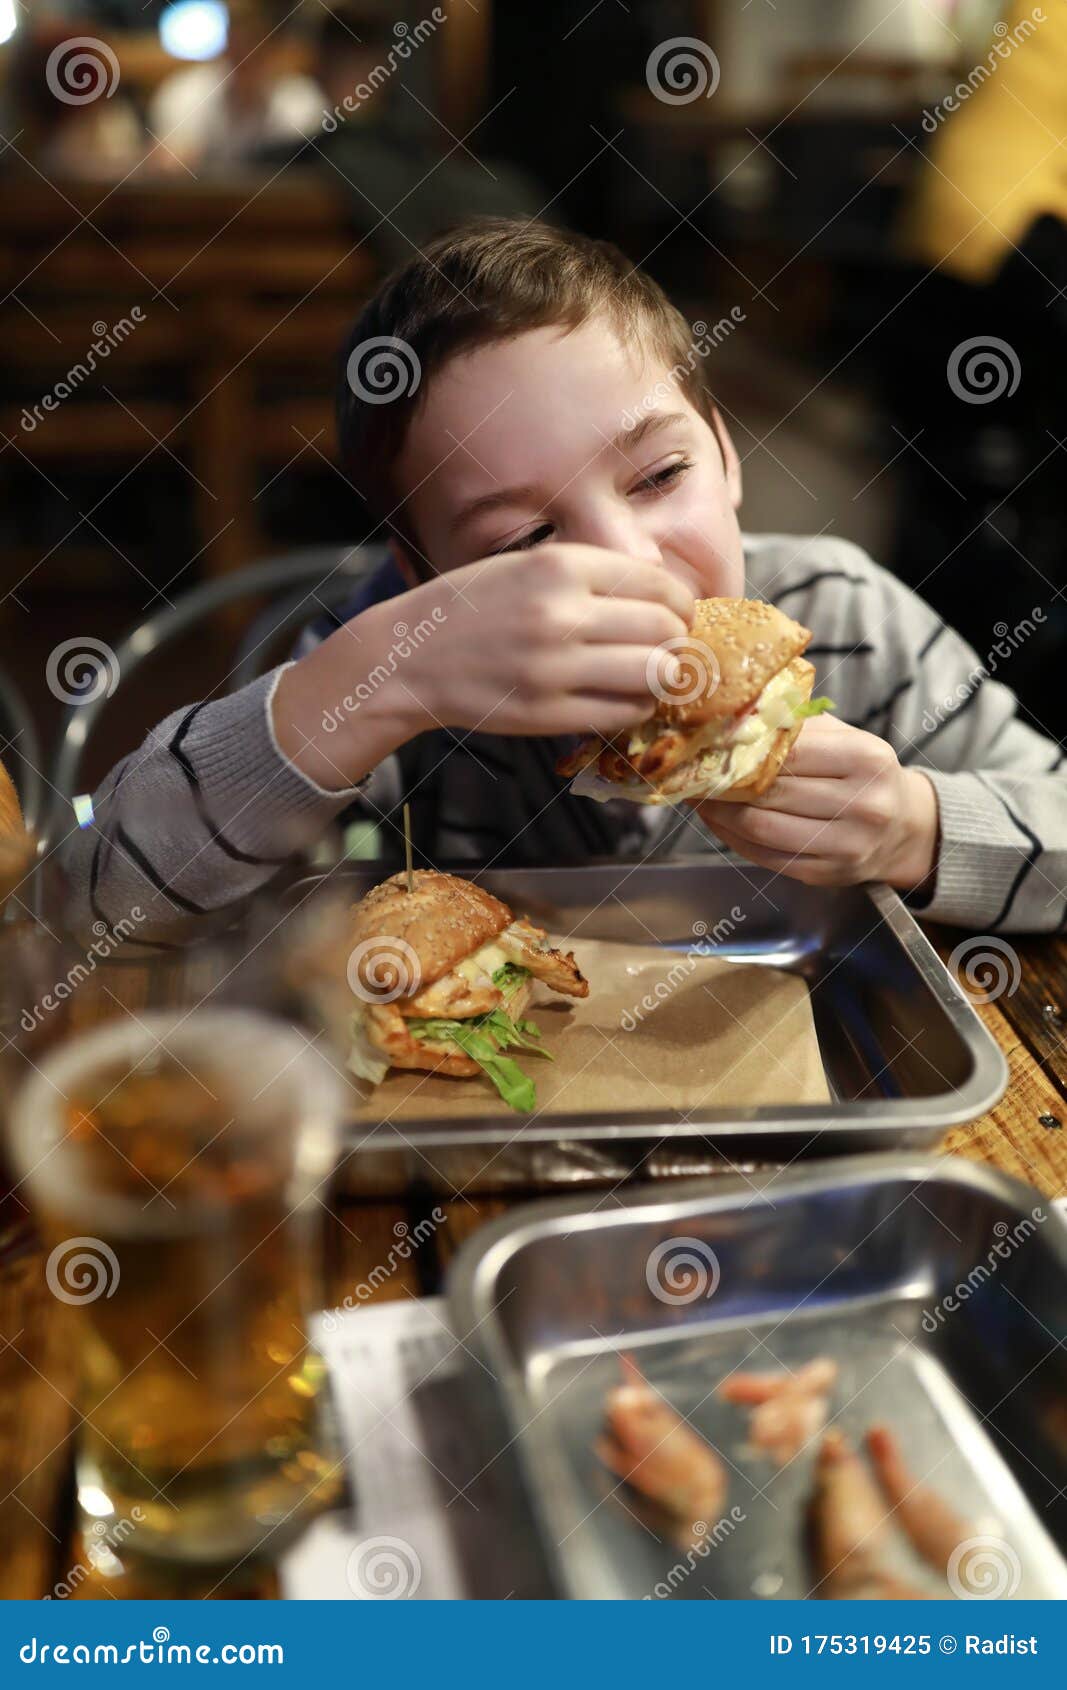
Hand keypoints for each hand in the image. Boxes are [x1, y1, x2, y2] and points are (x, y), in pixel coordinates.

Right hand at [399, 544, 694, 737]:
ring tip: (647, 675)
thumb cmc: (471, 608)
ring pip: (653, 674)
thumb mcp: (527, 565)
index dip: (682, 603)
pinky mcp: (547, 713)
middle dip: (677, 640)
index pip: (658, 583)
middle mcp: (561, 614)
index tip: (679, 614)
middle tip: (668, 648)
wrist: (408, 656)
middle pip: (665, 630)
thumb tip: (665, 596)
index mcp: (560, 567)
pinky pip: (623, 713)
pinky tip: (621, 698)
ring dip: (662, 677)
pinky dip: (635, 707)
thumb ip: (592, 575)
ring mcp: (555, 668)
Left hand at [696, 714, 938, 891]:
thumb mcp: (846, 738)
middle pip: (771, 792)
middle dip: (725, 783)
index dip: (744, 749)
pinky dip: (734, 838)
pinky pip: (765, 856)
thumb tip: (735, 717)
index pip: (789, 752)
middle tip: (694, 771)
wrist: (902, 827)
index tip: (710, 743)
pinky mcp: (826, 873)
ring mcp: (846, 845)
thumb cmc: (864, 774)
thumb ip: (798, 725)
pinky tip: (721, 820)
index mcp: (866, 758)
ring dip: (721, 813)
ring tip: (701, 796)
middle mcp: (863, 804)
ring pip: (762, 828)